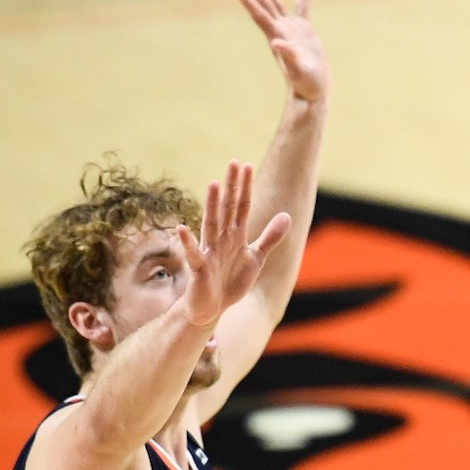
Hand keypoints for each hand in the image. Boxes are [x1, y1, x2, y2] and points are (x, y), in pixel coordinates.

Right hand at [175, 161, 290, 328]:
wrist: (212, 308)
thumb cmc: (231, 280)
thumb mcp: (256, 257)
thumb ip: (270, 237)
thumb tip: (287, 215)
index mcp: (235, 235)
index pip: (241, 206)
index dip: (244, 187)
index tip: (246, 165)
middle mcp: (221, 239)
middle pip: (227, 208)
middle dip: (231, 186)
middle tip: (234, 162)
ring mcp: (209, 252)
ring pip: (212, 224)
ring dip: (212, 205)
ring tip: (213, 183)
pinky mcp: (200, 269)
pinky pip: (194, 254)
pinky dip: (188, 243)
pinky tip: (183, 228)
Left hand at [234, 0, 329, 104]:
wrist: (314, 91)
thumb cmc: (307, 84)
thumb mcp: (299, 71)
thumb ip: (289, 57)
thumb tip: (277, 43)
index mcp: (276, 36)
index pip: (259, 14)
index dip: (248, 0)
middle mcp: (279, 29)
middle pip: (262, 0)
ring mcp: (290, 28)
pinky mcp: (304, 29)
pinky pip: (302, 3)